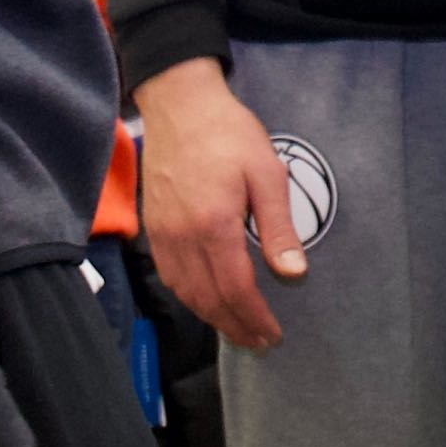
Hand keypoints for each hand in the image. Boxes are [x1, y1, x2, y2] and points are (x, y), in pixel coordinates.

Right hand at [132, 59, 297, 350]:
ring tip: (237, 329)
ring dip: (211, 317)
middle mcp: (182, 237)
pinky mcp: (152, 227)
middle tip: (258, 341)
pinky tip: (206, 299)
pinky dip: (190, 296)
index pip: (235, 288)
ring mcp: (162, 234)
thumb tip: (293, 273)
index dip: (254, 316)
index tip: (273, 334)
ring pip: (185, 292)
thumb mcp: (267, 173)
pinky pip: (170, 275)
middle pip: (208, 298)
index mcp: (213, 225)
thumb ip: (278, 228)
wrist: (180, 104)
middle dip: (235, 326)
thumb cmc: (229, 134)